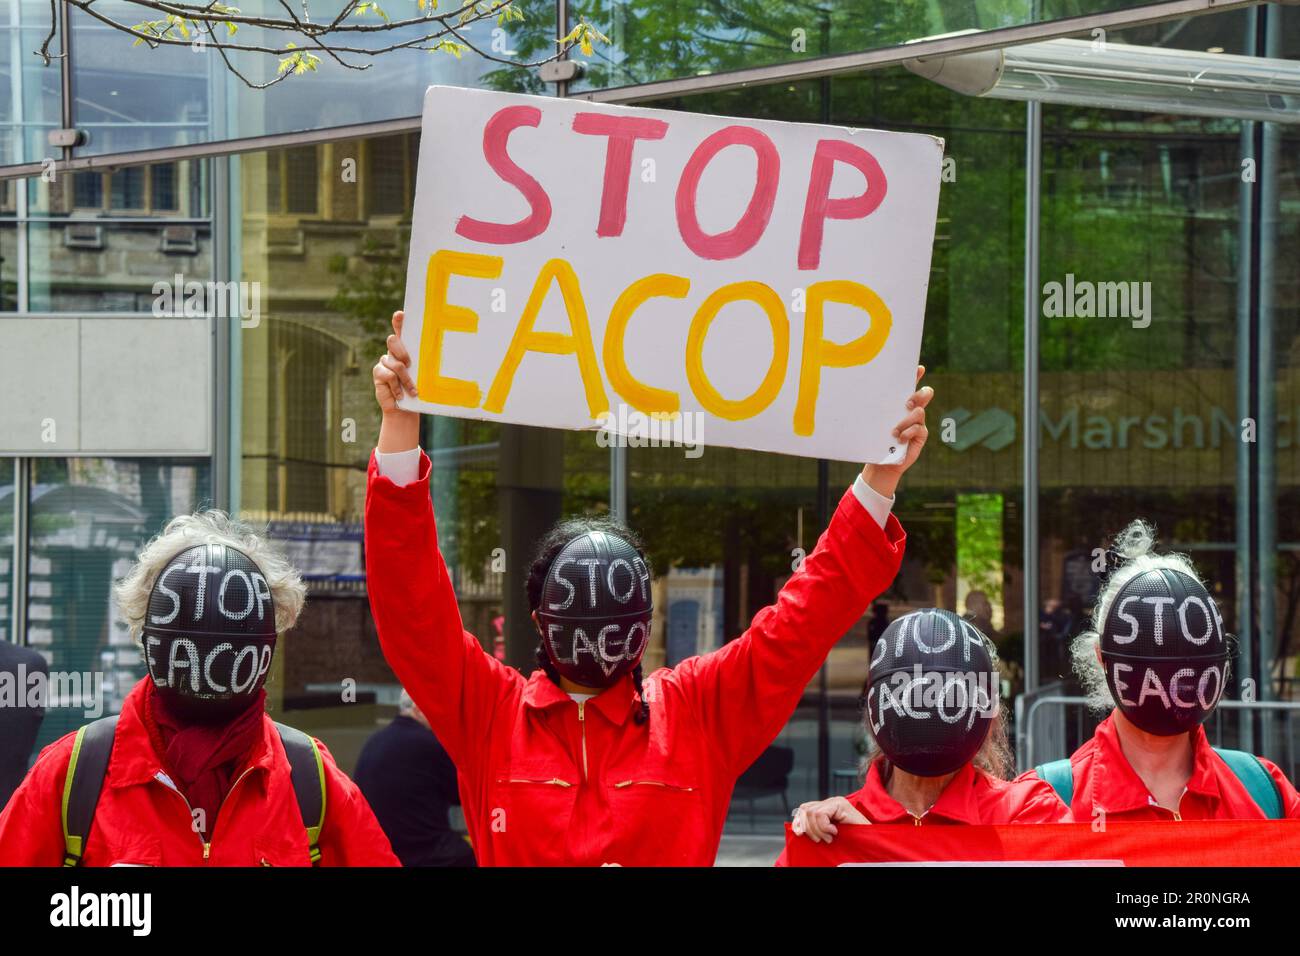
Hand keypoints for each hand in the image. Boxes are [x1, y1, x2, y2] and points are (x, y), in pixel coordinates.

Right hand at [373, 310, 420, 452]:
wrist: (405, 408)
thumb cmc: (418, 388)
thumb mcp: (424, 374)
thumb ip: (426, 363)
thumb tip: (444, 354)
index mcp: (405, 348)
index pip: (401, 330)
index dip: (399, 321)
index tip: (401, 314)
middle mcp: (393, 352)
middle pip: (393, 340)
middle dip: (402, 351)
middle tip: (410, 364)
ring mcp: (384, 361)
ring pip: (395, 363)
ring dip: (406, 379)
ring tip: (413, 390)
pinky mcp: (378, 373)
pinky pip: (388, 375)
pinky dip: (397, 387)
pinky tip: (400, 395)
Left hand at [791, 796, 868, 842]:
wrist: (871, 843)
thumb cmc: (851, 842)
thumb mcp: (828, 835)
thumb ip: (816, 828)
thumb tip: (797, 828)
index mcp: (826, 808)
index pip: (804, 809)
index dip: (799, 822)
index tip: (801, 835)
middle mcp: (830, 802)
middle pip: (805, 810)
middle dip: (809, 828)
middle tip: (822, 840)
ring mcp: (836, 802)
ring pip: (811, 812)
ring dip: (818, 829)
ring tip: (830, 837)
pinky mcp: (841, 805)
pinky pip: (821, 814)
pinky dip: (824, 827)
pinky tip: (835, 832)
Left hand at [862, 365, 931, 498]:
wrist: (881, 462)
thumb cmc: (876, 440)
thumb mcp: (875, 423)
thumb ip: (876, 411)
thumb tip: (862, 395)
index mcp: (900, 405)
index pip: (910, 386)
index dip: (916, 376)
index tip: (919, 368)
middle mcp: (912, 411)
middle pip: (924, 395)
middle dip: (919, 395)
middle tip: (906, 403)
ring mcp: (918, 423)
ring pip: (919, 412)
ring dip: (906, 420)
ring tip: (894, 431)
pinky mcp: (920, 435)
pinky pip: (919, 428)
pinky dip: (908, 432)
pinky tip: (900, 439)